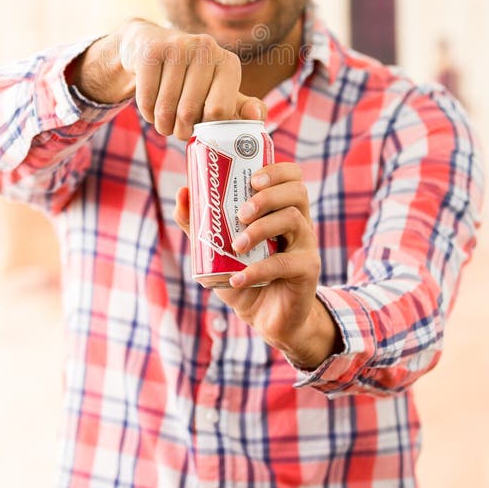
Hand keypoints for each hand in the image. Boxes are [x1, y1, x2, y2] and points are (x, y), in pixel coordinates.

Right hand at [69, 19, 265, 138]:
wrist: (152, 45)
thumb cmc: (191, 78)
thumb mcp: (219, 90)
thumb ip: (240, 108)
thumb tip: (256, 116)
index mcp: (229, 63)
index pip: (220, 111)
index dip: (207, 129)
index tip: (201, 129)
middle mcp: (207, 49)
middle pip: (189, 112)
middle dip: (180, 130)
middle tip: (178, 131)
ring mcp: (178, 46)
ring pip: (165, 108)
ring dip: (162, 124)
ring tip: (164, 122)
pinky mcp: (152, 51)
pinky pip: (146, 99)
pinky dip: (147, 113)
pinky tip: (151, 108)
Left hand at [174, 162, 340, 368]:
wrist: (263, 316)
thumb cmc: (242, 273)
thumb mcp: (217, 248)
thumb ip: (199, 223)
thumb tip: (182, 193)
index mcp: (282, 209)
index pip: (291, 176)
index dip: (276, 171)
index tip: (252, 179)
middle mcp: (299, 222)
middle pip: (297, 192)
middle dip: (267, 196)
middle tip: (241, 213)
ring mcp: (306, 245)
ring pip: (293, 220)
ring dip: (261, 229)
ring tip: (237, 246)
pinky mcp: (307, 271)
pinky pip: (285, 263)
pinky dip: (257, 270)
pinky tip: (237, 279)